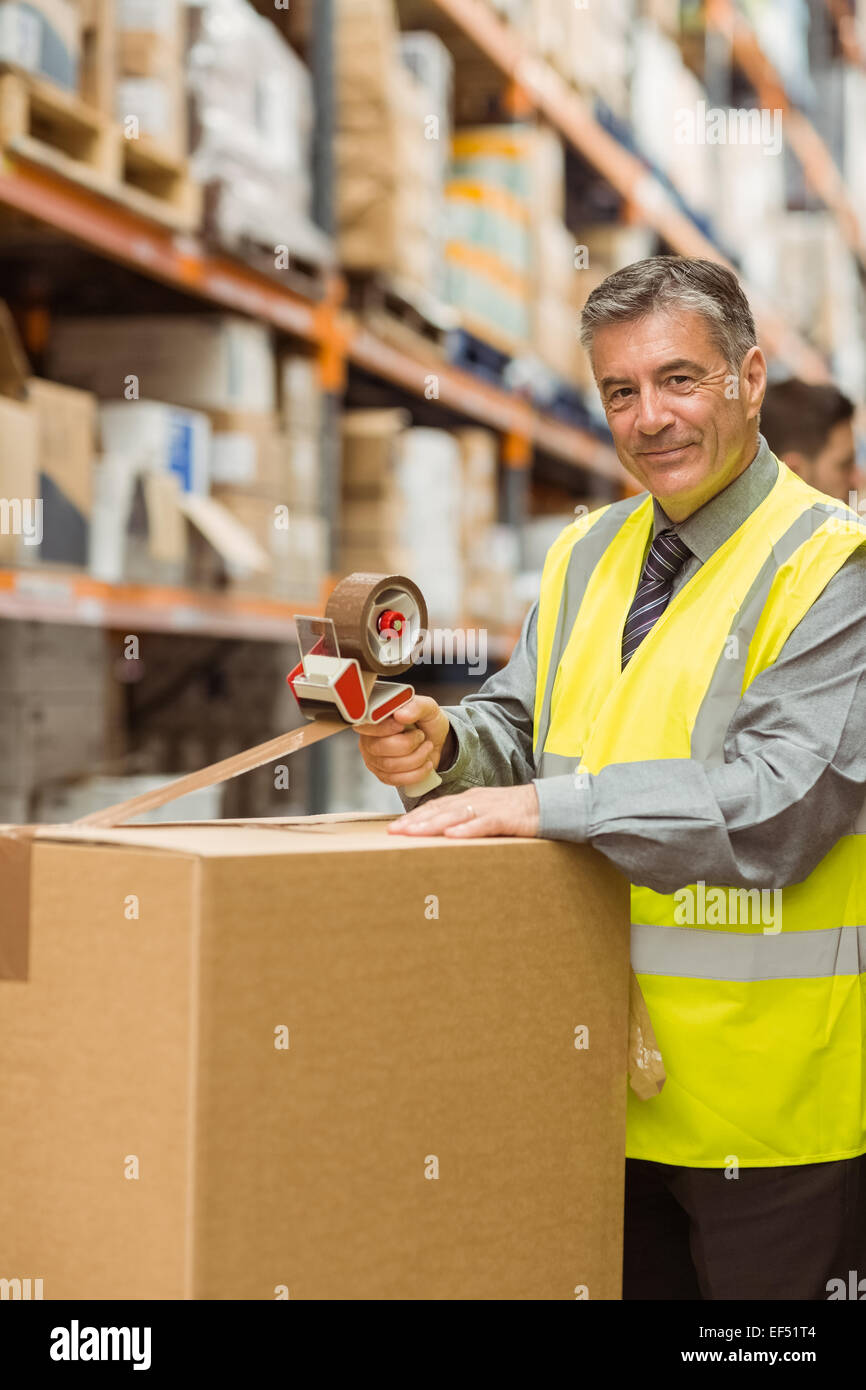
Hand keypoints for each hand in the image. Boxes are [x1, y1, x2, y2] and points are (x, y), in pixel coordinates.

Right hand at [356, 694, 450, 786]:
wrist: (436, 741)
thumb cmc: (426, 721)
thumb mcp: (427, 707)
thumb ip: (415, 706)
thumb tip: (399, 715)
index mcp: (374, 719)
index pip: (365, 726)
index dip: (383, 728)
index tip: (401, 726)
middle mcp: (369, 739)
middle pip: (378, 748)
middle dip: (408, 744)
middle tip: (421, 736)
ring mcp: (373, 759)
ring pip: (389, 766)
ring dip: (416, 758)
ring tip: (427, 748)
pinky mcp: (382, 775)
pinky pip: (395, 780)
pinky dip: (416, 773)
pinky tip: (426, 763)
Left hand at [387, 785, 539, 837]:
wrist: (548, 804)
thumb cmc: (514, 814)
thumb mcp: (485, 815)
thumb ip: (465, 822)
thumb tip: (442, 838)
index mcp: (467, 799)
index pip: (435, 807)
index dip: (414, 817)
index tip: (394, 828)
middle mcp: (474, 800)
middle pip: (439, 810)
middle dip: (415, 821)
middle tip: (394, 832)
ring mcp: (489, 808)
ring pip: (456, 815)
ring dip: (432, 824)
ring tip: (413, 833)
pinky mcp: (506, 818)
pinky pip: (484, 823)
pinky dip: (467, 829)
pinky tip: (452, 835)